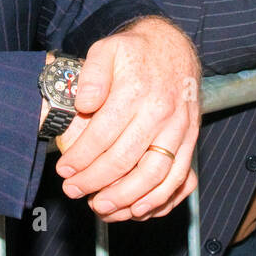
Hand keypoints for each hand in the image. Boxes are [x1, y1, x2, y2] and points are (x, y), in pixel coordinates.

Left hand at [54, 18, 199, 221]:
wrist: (174, 46)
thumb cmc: (136, 52)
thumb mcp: (106, 49)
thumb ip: (91, 74)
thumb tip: (84, 103)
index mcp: (136, 90)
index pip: (103, 134)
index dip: (80, 157)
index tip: (64, 169)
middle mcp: (160, 112)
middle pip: (124, 159)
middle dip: (94, 181)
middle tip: (73, 189)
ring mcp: (179, 128)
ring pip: (154, 175)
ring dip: (125, 198)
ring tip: (100, 206)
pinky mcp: (191, 138)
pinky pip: (180, 177)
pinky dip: (160, 199)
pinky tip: (138, 209)